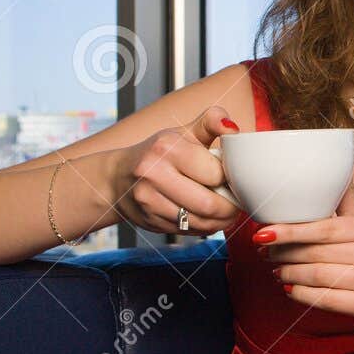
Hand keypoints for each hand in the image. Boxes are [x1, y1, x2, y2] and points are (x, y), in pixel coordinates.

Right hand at [109, 107, 241, 235]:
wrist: (118, 177)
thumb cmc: (159, 152)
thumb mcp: (183, 132)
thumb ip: (211, 122)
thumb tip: (233, 127)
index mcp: (167, 148)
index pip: (215, 172)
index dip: (231, 178)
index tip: (233, 177)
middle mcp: (153, 174)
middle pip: (209, 204)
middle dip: (230, 206)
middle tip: (235, 200)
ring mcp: (149, 201)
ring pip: (201, 222)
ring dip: (221, 221)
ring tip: (225, 210)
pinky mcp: (150, 222)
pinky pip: (190, 231)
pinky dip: (205, 227)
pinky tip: (207, 216)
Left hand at [256, 183, 353, 332]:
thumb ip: (351, 205)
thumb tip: (335, 171)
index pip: (326, 228)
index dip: (292, 230)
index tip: (264, 231)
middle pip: (318, 252)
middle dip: (284, 253)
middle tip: (264, 252)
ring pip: (319, 276)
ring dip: (289, 274)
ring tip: (275, 270)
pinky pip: (326, 299)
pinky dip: (301, 294)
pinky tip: (289, 288)